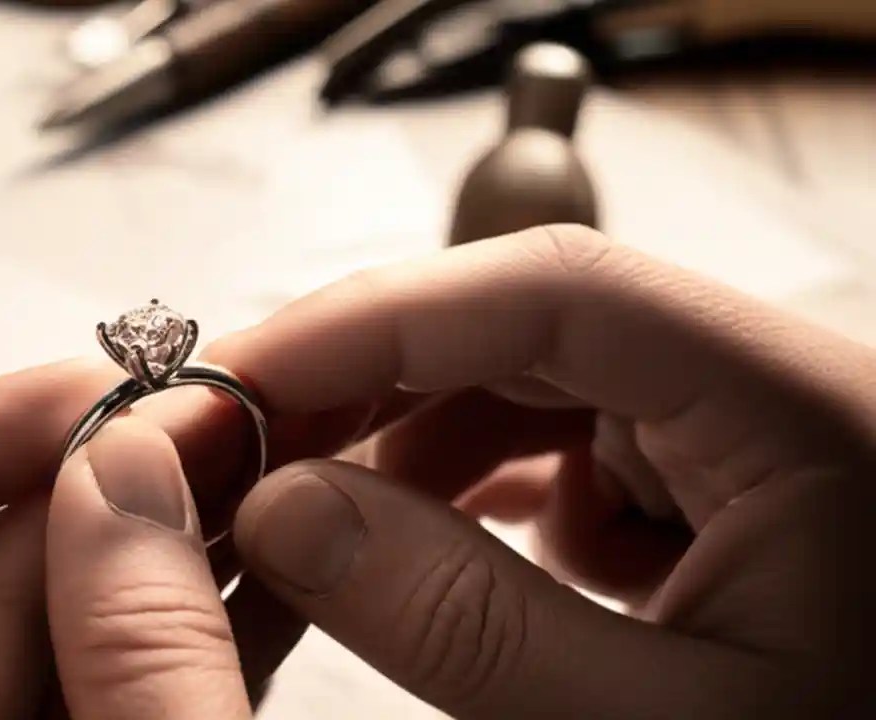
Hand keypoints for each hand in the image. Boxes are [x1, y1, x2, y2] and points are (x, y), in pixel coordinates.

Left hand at [0, 360, 287, 718]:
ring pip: (30, 638)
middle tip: (227, 430)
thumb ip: (139, 654)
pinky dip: (163, 640)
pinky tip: (262, 584)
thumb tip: (133, 468)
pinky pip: (80, 694)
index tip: (102, 397)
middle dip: (99, 486)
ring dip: (150, 558)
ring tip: (266, 489)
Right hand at [209, 225, 875, 718]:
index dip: (384, 313)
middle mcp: (761, 390)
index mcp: (802, 411)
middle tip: (240, 441)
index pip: (564, 290)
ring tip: (307, 516)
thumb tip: (285, 514)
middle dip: (371, 381)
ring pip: (523, 387)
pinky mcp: (692, 483)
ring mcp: (723, 434)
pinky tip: (416, 552)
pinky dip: (465, 494)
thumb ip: (470, 625)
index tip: (250, 368)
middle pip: (527, 327)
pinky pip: (548, 451)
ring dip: (406, 448)